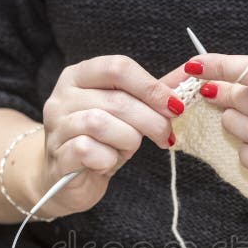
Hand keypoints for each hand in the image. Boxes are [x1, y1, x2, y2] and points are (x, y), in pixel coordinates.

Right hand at [33, 55, 185, 216]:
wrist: (67, 180)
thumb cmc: (100, 142)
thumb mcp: (127, 113)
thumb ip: (153, 93)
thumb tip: (190, 72)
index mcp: (79, 76)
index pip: (118, 68)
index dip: (152, 87)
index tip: (175, 107)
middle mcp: (62, 96)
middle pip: (116, 100)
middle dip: (150, 120)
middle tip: (165, 136)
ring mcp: (57, 126)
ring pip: (100, 123)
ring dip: (128, 139)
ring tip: (128, 149)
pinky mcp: (57, 156)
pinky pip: (88, 150)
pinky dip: (108, 158)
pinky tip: (107, 162)